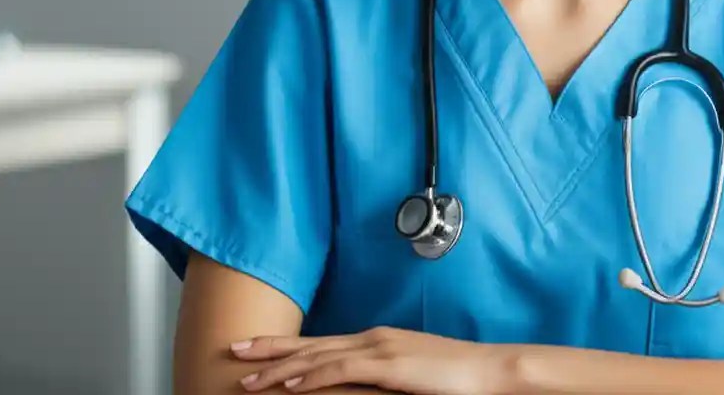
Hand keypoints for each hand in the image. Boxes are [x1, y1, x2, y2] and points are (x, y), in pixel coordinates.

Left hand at [230, 326, 511, 394]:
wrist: (489, 370)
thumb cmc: (455, 377)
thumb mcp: (409, 374)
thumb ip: (380, 377)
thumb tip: (356, 386)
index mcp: (375, 340)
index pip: (320, 342)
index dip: (284, 346)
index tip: (254, 349)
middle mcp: (372, 338)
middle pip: (310, 344)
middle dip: (269, 350)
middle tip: (234, 351)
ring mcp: (380, 349)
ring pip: (318, 357)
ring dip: (280, 368)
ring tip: (249, 377)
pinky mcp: (389, 365)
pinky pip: (342, 371)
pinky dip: (312, 376)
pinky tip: (290, 385)